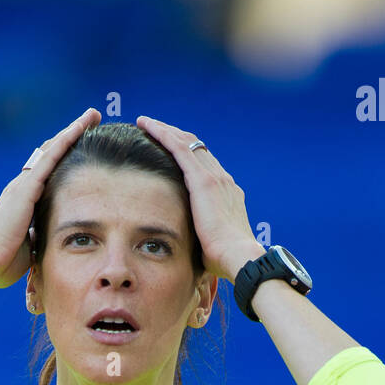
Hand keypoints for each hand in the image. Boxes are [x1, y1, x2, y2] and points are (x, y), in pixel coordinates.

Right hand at [0, 108, 101, 290]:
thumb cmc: (2, 263)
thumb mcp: (29, 248)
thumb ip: (39, 238)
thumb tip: (49, 240)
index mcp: (23, 202)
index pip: (47, 172)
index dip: (64, 157)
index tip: (82, 146)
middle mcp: (22, 187)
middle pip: (50, 154)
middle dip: (71, 136)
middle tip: (92, 120)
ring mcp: (23, 184)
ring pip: (52, 149)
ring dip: (73, 130)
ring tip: (92, 115)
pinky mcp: (26, 187)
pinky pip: (50, 156)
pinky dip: (67, 139)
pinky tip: (81, 126)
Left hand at [135, 115, 261, 282]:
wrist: (238, 258)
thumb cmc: (226, 262)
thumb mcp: (212, 246)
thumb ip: (203, 239)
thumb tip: (193, 253)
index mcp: (226, 195)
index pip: (205, 167)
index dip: (187, 156)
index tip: (170, 151)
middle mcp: (223, 180)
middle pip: (196, 149)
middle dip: (174, 136)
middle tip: (154, 130)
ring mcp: (214, 177)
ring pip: (186, 142)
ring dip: (166, 130)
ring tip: (146, 123)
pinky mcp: (202, 180)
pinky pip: (179, 147)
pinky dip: (162, 133)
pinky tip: (147, 125)